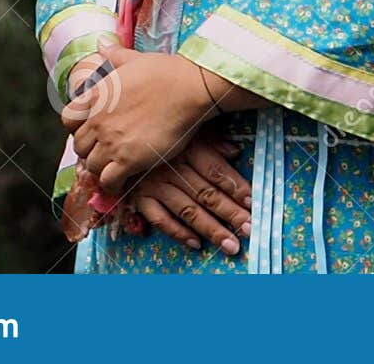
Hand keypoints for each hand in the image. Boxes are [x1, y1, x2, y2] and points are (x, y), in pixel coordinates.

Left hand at [63, 45, 214, 195]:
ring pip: (91, 165)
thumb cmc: (166, 71)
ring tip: (115, 166)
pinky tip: (122, 181)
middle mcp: (99, 120)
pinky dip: (112, 184)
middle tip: (108, 150)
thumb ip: (115, 55)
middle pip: (80, 146)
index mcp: (97, 96)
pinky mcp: (128, 160)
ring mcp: (112, 141)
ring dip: (101, 167)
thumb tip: (102, 43)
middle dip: (91, 149)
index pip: (68, 119)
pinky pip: (108, 181)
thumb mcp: (135, 59)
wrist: (189, 88)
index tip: (93, 128)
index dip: (78, 126)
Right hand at [131, 134, 251, 254]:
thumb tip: (235, 152)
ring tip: (230, 245)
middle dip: (230, 213)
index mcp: (188, 148)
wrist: (121, 136)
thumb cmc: (163, 130)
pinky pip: (161, 219)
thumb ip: (213, 140)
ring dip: (211, 229)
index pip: (216, 171)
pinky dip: (178, 233)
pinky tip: (196, 244)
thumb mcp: (190, 127)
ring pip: (188, 210)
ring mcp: (155, 185)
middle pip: (206, 194)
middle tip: (249, 230)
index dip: (236, 187)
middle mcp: (172, 168)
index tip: (253, 202)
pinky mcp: (141, 198)